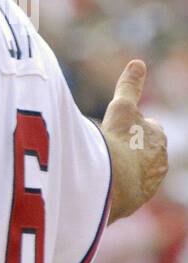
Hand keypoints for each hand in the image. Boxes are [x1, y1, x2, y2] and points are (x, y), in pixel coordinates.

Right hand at [101, 59, 167, 221]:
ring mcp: (148, 182)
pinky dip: (118, 188)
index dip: (132, 128)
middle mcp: (158, 160)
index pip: (148, 128)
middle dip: (129, 149)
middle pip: (142, 150)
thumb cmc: (118, 142)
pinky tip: (104, 185)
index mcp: (156, 137)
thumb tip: (137, 62)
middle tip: (108, 148)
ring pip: (135, 172)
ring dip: (123, 170)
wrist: (115, 182)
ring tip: (103, 168)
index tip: (121, 133)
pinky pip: (127, 191)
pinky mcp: (136, 200)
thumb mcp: (121, 109)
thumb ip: (129, 87)